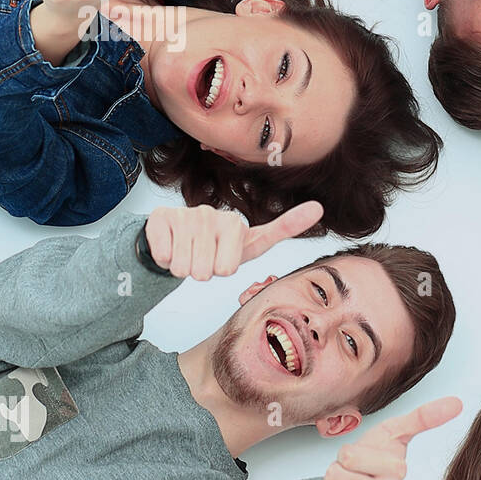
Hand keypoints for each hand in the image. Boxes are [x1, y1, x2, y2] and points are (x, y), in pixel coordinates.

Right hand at [143, 200, 324, 279]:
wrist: (177, 240)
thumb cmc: (218, 246)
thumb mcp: (252, 243)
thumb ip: (285, 228)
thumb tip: (320, 207)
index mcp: (235, 223)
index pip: (227, 268)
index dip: (222, 270)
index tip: (223, 261)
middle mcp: (210, 214)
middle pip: (204, 272)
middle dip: (200, 272)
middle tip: (202, 259)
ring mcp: (185, 214)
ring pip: (182, 266)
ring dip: (182, 267)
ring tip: (187, 253)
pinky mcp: (160, 218)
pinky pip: (163, 255)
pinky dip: (163, 259)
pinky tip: (170, 247)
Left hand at [315, 396, 462, 479]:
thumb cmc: (374, 457)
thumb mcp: (392, 431)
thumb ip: (423, 417)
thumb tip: (457, 402)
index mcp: (397, 469)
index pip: (349, 457)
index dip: (345, 454)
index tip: (357, 458)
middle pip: (337, 476)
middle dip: (333, 472)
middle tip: (347, 474)